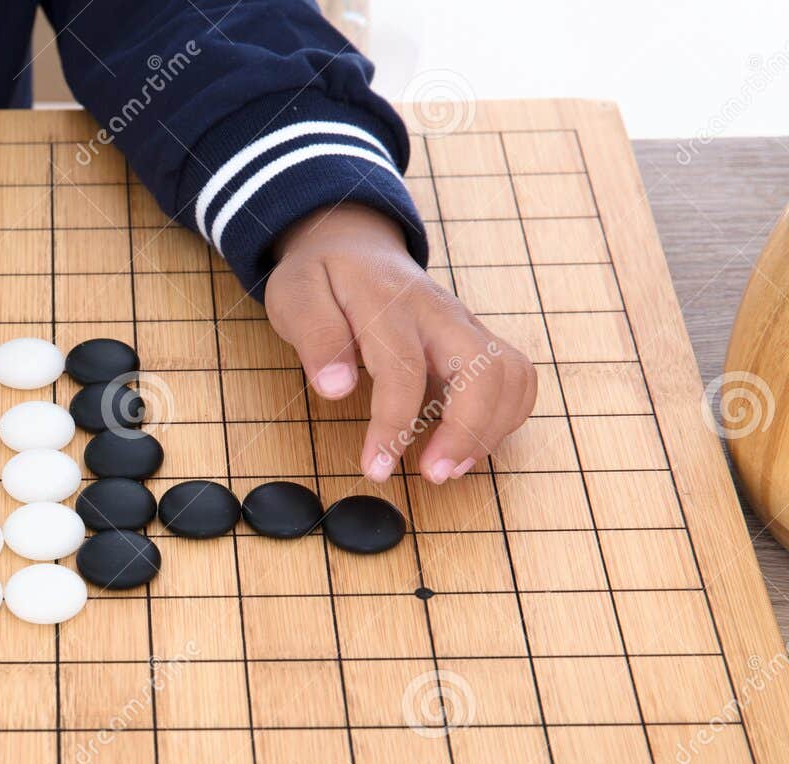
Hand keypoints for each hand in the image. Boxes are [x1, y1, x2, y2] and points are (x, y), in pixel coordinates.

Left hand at [265, 203, 536, 483]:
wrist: (353, 242)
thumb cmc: (322, 276)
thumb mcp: (296, 297)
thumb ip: (316, 339)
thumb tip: (336, 388)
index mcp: (388, 304)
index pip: (403, 369)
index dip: (395, 426)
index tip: (377, 469)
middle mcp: (438, 313)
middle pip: (483, 369)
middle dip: (467, 431)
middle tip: (433, 475)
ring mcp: (464, 324)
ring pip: (510, 374)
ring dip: (491, 428)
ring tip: (449, 467)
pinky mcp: (475, 339)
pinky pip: (513, 376)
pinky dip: (504, 416)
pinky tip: (466, 444)